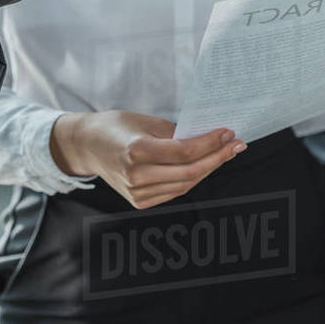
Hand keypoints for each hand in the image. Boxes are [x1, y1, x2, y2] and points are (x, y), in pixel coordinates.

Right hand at [51, 111, 246, 209]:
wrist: (87, 147)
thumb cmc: (116, 128)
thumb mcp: (145, 121)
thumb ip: (175, 133)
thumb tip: (208, 138)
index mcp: (136, 151)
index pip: (184, 152)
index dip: (210, 143)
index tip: (228, 132)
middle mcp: (136, 176)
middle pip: (189, 171)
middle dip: (218, 158)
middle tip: (237, 144)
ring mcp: (137, 193)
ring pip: (186, 184)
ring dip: (209, 169)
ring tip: (225, 153)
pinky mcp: (140, 202)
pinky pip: (175, 191)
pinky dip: (192, 178)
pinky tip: (205, 165)